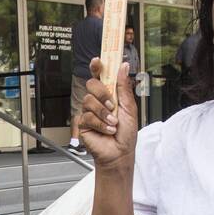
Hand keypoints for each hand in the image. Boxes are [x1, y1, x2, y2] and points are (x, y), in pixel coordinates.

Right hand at [80, 60, 137, 174]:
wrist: (120, 153)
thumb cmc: (126, 134)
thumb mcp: (130, 108)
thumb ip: (124, 87)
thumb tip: (123, 66)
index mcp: (109, 95)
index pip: (100, 76)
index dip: (97, 67)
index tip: (98, 61)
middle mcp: (98, 101)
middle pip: (91, 84)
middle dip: (102, 93)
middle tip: (112, 105)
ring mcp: (89, 112)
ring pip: (89, 101)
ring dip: (104, 113)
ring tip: (113, 123)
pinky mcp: (83, 123)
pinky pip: (88, 117)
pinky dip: (101, 124)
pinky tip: (107, 130)